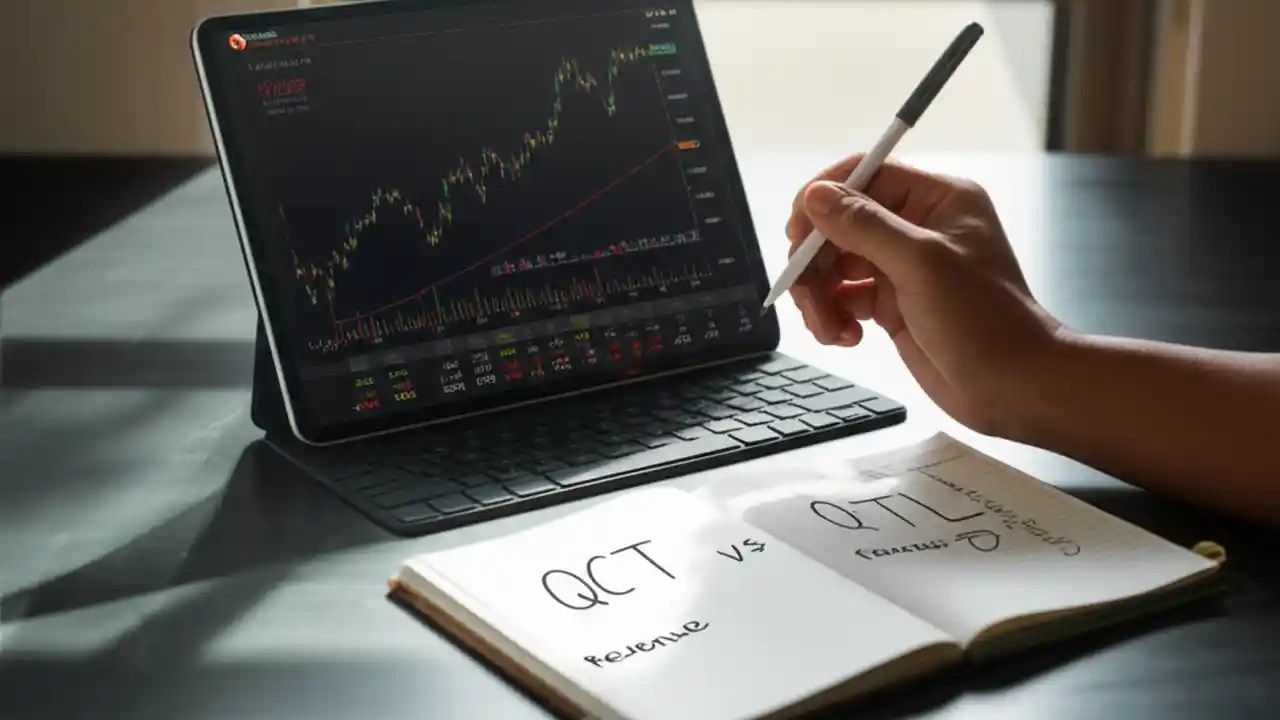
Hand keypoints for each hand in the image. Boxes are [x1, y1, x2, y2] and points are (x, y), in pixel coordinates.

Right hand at [785, 156, 1064, 436]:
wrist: (1013, 387)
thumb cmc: (986, 322)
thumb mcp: (922, 264)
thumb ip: (864, 226)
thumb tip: (815, 196)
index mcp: (936, 200)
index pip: (865, 176)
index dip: (824, 199)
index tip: (797, 233)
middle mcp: (917, 226)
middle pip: (840, 223)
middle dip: (815, 259)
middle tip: (803, 290)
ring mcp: (902, 266)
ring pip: (835, 264)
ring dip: (819, 294)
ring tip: (827, 327)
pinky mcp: (891, 304)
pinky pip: (843, 297)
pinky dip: (833, 316)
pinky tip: (845, 337)